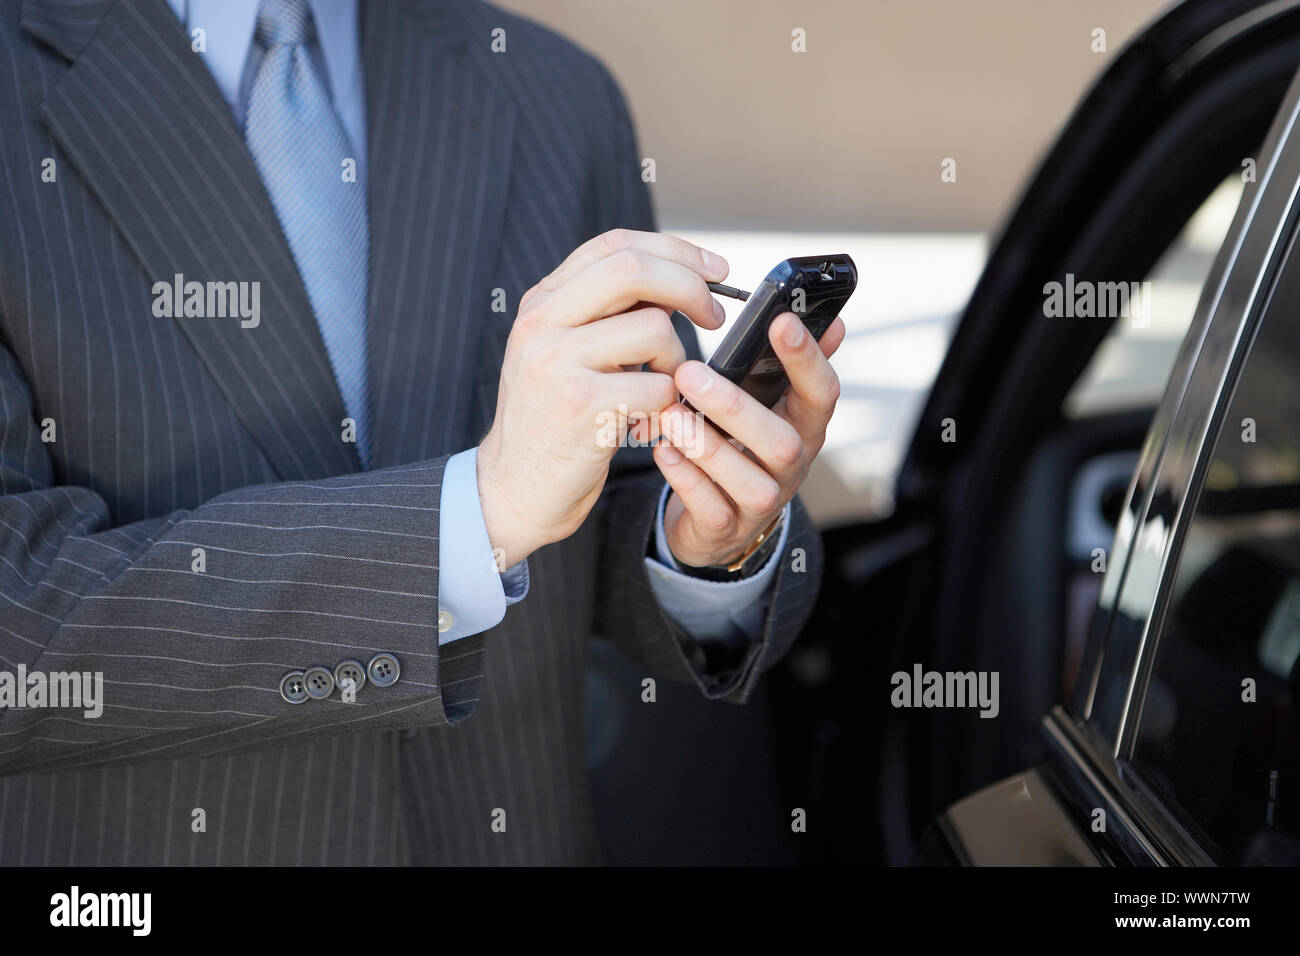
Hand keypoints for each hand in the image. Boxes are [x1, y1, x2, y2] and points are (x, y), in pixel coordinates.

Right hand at [477, 229, 729, 567]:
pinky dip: (668, 405)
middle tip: (714, 316)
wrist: (514, 489)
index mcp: (541, 303)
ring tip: (660, 391)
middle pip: (633, 270)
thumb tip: (678, 282)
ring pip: (654, 329)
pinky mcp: (582, 406)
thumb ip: (606, 314)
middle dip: (690, 287)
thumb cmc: (554, 422)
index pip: (615, 247)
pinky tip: (647, 423)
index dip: (675, 251)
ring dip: (678, 361)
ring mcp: (557, 363)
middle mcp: (541, 324)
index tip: (714, 271)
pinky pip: (658, 385)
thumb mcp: (564, 354)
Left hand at [655, 311, 844, 567]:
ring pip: (750, 481)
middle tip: (689, 372)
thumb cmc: (741, 444)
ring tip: (671, 414)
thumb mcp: (768, 404)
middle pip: (783, 442)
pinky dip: (686, 479)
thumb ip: (790, 365)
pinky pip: (711, 508)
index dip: (806, 359)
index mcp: (805, 426)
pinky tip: (663, 451)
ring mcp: (762, 503)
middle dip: (736, 406)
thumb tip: (831, 318)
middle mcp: (792, 466)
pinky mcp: (726, 529)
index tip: (780, 320)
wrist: (717, 519)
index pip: (821, 392)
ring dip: (708, 446)